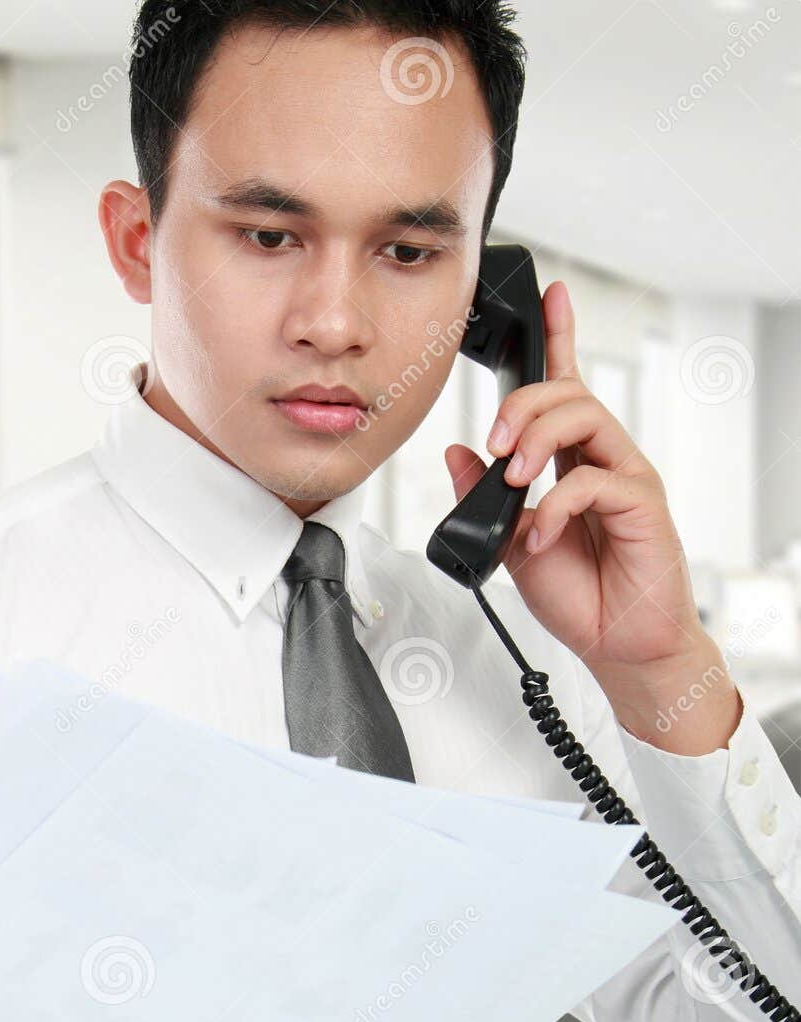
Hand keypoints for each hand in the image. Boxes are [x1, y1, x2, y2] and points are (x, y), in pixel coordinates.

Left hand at [445, 280, 741, 752]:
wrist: (617, 646)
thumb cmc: (578, 596)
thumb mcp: (509, 543)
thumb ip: (484, 497)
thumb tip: (456, 452)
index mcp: (573, 462)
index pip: (567, 386)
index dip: (559, 338)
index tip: (549, 296)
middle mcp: (605, 459)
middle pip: (570, 393)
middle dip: (523, 404)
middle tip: (493, 441)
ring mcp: (627, 479)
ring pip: (587, 417)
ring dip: (537, 438)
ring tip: (512, 476)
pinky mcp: (642, 506)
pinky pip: (594, 481)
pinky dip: (554, 505)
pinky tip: (538, 536)